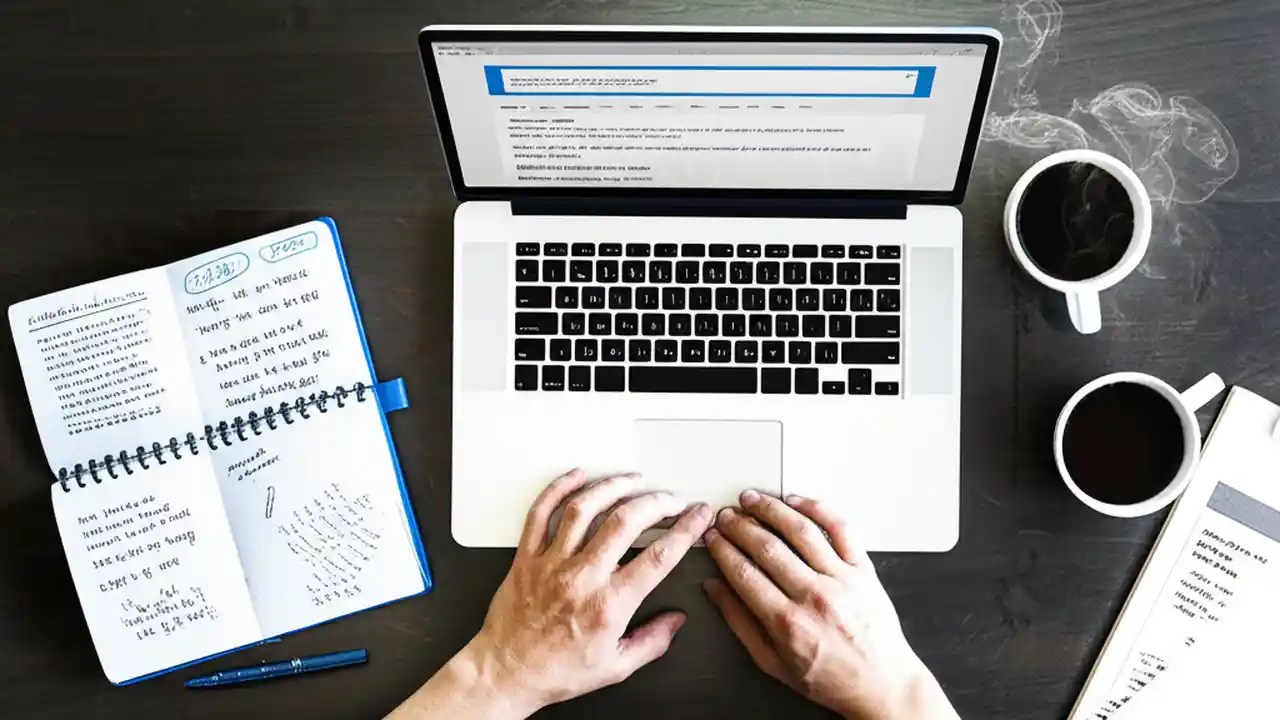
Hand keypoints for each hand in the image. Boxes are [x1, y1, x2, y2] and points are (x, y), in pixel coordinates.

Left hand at [389, 469, 711, 718]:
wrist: (507, 673)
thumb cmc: (555, 671)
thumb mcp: (616, 666)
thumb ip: (652, 641)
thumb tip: (675, 621)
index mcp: (608, 605)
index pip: (658, 558)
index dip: (685, 530)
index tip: (697, 516)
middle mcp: (580, 578)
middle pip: (625, 522)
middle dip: (656, 502)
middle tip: (671, 498)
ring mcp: (551, 563)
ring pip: (584, 508)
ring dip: (613, 487)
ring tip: (634, 480)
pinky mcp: (527, 557)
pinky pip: (541, 512)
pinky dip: (559, 488)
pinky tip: (578, 476)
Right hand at [703, 491, 957, 719]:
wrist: (881, 684)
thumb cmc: (830, 678)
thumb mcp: (773, 662)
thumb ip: (740, 623)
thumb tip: (715, 589)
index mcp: (788, 623)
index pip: (744, 573)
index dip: (722, 550)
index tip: (713, 539)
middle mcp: (814, 597)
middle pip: (767, 547)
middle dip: (739, 526)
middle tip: (726, 516)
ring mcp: (842, 580)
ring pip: (800, 531)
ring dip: (771, 509)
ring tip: (752, 499)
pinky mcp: (864, 570)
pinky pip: (841, 529)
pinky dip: (817, 509)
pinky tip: (796, 501)